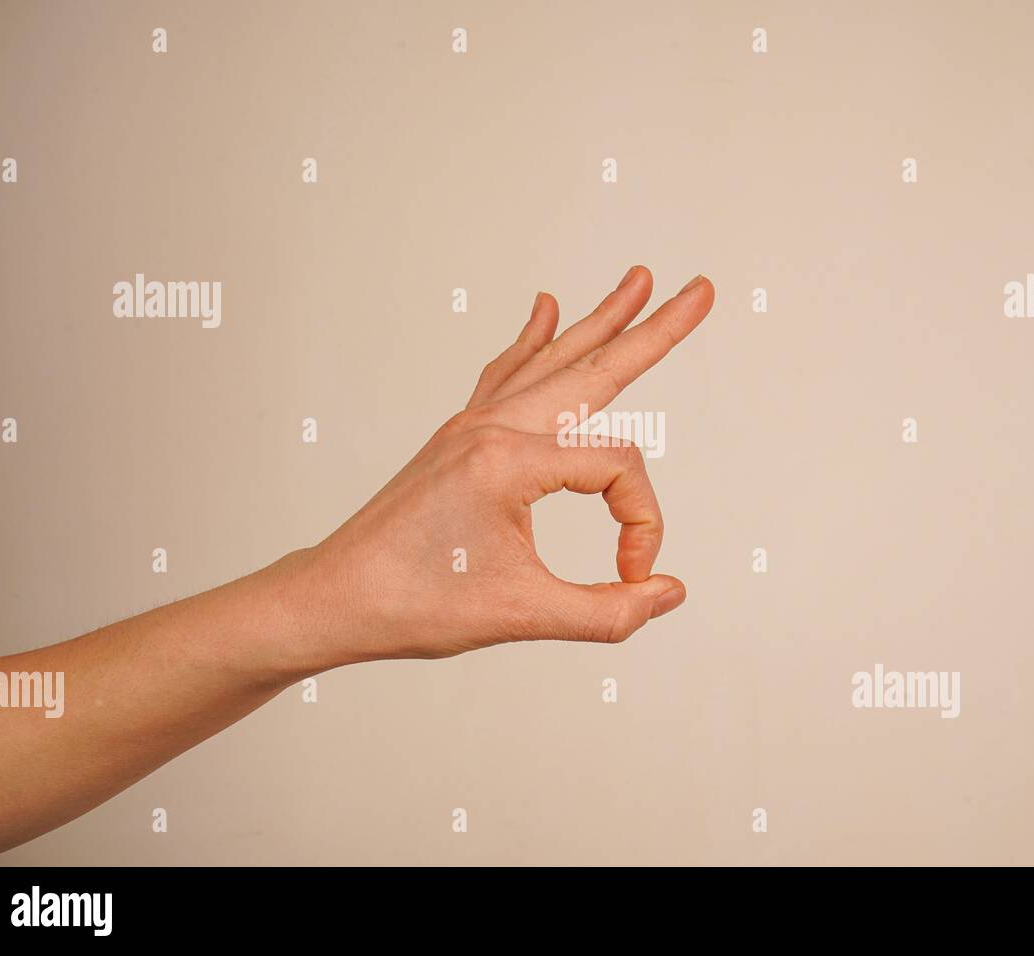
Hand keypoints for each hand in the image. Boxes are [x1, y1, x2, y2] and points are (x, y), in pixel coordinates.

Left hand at [296, 266, 714, 662]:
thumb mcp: (519, 615)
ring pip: (552, 363)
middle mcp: (492, 429)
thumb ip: (606, 612)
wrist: (334, 598)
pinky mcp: (460, 437)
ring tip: (637, 280)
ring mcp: (472, 426)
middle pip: (593, 371)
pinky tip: (545, 309)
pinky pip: (506, 375)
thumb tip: (668, 592)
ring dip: (599, 323)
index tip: (630, 576)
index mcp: (508, 461)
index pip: (616, 470)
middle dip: (652, 330)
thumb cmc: (414, 605)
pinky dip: (533, 341)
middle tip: (700, 289)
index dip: (642, 526)